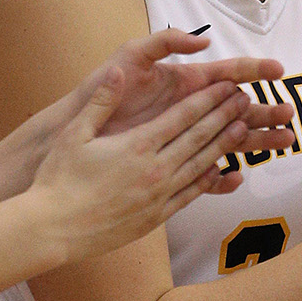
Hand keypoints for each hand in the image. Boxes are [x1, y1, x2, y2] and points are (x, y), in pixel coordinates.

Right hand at [25, 70, 261, 262]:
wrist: (54, 228)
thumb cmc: (59, 179)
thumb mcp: (74, 134)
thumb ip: (100, 102)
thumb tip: (117, 72)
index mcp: (137, 145)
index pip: (183, 117)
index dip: (208, 99)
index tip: (228, 86)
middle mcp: (154, 169)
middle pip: (199, 138)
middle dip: (225, 116)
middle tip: (247, 101)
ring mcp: (158, 195)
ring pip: (201, 165)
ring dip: (224, 145)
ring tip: (244, 130)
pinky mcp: (156, 216)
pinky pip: (191, 195)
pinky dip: (209, 181)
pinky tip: (221, 172)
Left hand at [87, 29, 297, 161]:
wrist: (76, 126)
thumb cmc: (103, 88)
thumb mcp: (132, 56)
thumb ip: (164, 41)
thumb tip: (203, 40)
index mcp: (185, 81)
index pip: (228, 72)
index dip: (253, 70)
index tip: (278, 70)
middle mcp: (191, 107)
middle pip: (237, 108)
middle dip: (265, 109)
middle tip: (290, 114)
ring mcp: (185, 135)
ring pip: (230, 139)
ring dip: (257, 141)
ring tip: (284, 143)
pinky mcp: (173, 160)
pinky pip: (204, 170)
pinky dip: (220, 176)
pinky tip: (236, 177)